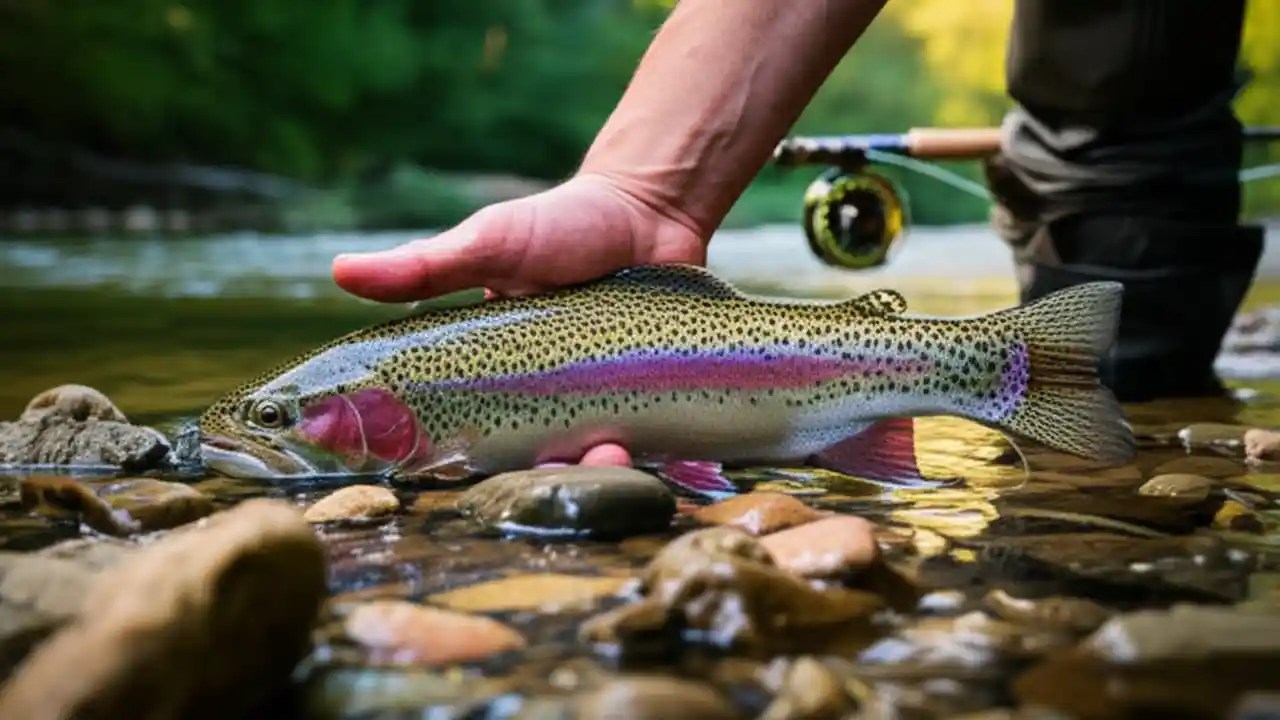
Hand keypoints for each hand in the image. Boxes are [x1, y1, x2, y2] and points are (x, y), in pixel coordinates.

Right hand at [331, 173, 709, 466]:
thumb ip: (425, 267)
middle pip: (511, 453)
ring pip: (570, 457)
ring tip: (603, 458)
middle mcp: (530, 392)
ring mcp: (583, 399)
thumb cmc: (563, 224)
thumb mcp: (491, 243)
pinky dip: (626, 456)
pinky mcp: (635, 400)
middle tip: (532, 471)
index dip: (407, 442)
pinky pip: (626, 442)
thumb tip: (340, 270)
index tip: (388, 459)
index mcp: (483, 362)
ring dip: (582, 471)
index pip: (435, 414)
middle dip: (518, 471)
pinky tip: (628, 453)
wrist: (652, 211)